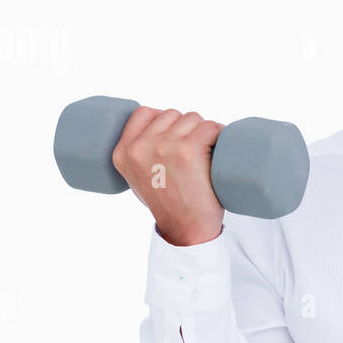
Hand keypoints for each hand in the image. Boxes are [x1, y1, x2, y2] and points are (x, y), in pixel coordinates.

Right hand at [111, 107, 225, 245]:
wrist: (186, 229)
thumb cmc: (168, 203)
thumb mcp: (138, 177)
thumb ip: (139, 153)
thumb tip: (159, 128)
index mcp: (122, 152)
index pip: (144, 113)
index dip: (164, 120)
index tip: (177, 134)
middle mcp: (140, 147)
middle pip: (172, 114)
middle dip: (187, 128)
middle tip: (195, 152)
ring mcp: (164, 146)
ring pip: (193, 118)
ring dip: (204, 131)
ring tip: (206, 154)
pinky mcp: (189, 149)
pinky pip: (210, 127)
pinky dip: (220, 134)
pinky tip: (220, 147)